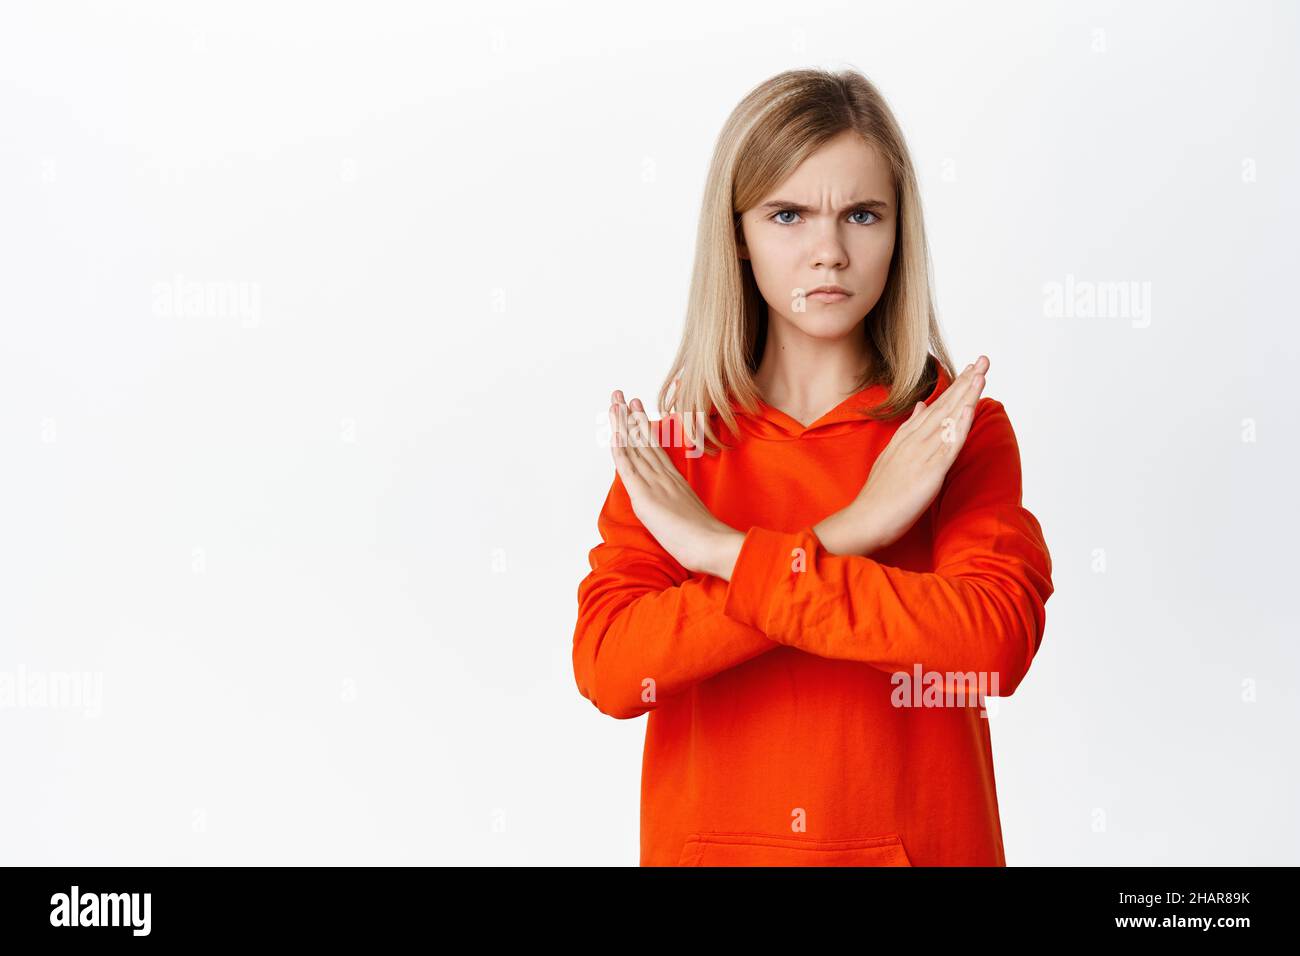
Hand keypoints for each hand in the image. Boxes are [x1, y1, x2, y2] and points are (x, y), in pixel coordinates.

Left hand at [608, 389, 742, 576]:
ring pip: (635, 447)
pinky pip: (628, 468)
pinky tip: (614, 434)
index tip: (637, 408)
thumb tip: (677, 506)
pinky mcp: (645, 495)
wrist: (712, 544)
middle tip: (621, 395)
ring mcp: (655, 483)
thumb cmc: (705, 539)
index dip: (643, 428)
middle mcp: (664, 476)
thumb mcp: (691, 516)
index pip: (654, 449)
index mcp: (674, 480)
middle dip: (629, 417)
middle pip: (643, 441)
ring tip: (615, 401)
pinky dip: (620, 449)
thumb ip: (681, 505)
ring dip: (622, 424)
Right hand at [819, 356, 988, 553]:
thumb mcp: (891, 455)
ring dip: (966, 396)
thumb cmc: (878, 495)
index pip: (935, 407)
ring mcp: (921, 454)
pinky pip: (948, 446)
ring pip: (948, 420)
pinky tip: (968, 409)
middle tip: (983, 360)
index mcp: (907, 438)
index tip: (971, 369)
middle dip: (966, 382)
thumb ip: (907, 431)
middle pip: (944, 406)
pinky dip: (959, 426)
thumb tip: (919, 407)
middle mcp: (914, 441)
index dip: (955, 387)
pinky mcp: (929, 472)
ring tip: (981, 374)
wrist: (865, 519)